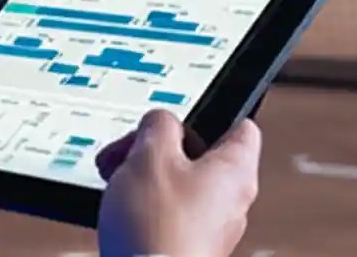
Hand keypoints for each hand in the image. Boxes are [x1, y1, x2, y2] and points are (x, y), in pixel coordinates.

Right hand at [95, 110, 261, 256]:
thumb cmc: (159, 229)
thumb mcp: (151, 154)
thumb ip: (159, 124)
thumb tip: (160, 123)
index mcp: (236, 170)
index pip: (242, 127)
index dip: (212, 113)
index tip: (185, 114)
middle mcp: (231, 201)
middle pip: (197, 156)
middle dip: (157, 148)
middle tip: (129, 151)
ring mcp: (210, 229)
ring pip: (178, 186)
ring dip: (144, 177)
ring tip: (114, 179)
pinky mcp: (187, 249)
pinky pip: (168, 216)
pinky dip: (144, 208)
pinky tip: (119, 210)